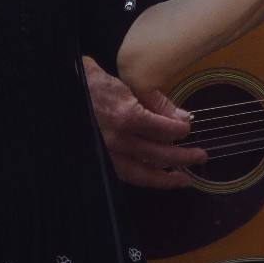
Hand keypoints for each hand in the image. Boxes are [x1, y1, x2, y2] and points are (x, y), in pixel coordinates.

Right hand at [84, 56, 207, 188]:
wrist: (62, 92)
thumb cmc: (95, 82)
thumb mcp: (129, 83)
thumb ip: (156, 101)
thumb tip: (181, 116)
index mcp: (128, 116)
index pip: (165, 131)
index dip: (181, 130)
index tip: (188, 127)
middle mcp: (119, 139)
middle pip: (159, 155)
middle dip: (183, 157)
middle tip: (201, 156)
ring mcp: (108, 153)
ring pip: (144, 173)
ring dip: (167, 178)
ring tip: (185, 179)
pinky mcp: (101, 160)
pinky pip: (127, 175)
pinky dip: (144, 180)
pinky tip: (157, 179)